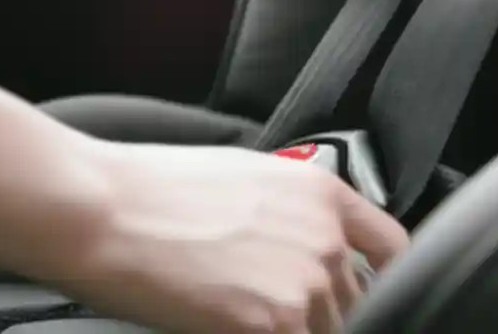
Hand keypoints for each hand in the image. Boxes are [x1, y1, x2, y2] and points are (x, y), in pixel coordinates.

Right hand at [54, 142, 408, 333]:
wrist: (104, 210)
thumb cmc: (155, 189)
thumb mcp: (247, 179)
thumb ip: (294, 215)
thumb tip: (306, 249)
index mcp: (324, 194)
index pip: (393, 249)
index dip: (384, 279)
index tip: (370, 295)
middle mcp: (326, 238)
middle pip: (354, 302)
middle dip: (315, 312)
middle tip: (262, 304)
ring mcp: (304, 285)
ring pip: (323, 330)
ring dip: (292, 328)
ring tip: (234, 311)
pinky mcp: (274, 326)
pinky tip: (226, 325)